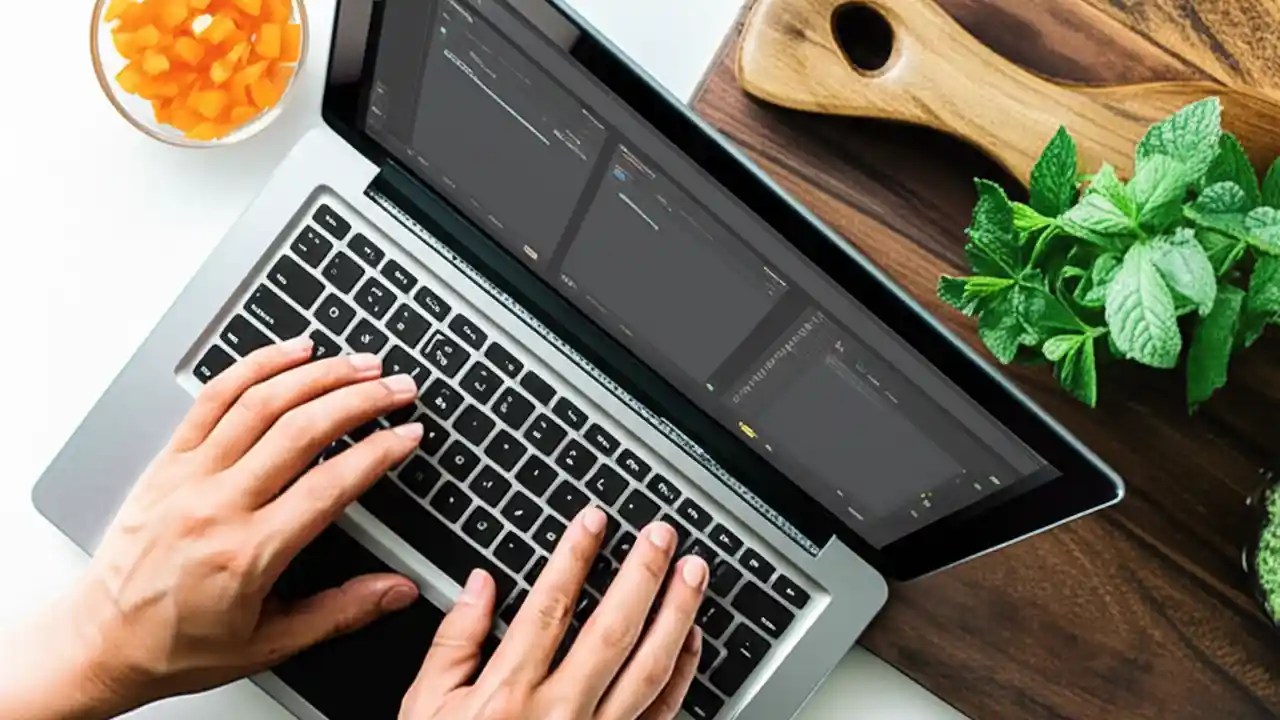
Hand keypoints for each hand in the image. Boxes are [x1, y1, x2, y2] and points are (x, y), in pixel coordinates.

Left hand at [1, 337, 424, 719]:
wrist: (101, 642)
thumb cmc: (179, 646)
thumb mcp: (271, 642)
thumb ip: (341, 612)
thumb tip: (398, 591)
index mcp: (248, 553)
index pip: (330, 486)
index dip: (378, 453)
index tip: (408, 435)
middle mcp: (217, 506)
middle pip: (302, 432)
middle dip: (361, 401)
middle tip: (398, 388)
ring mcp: (188, 476)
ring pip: (261, 404)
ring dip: (318, 375)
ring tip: (360, 364)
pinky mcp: (167, 461)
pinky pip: (214, 398)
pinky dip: (256, 366)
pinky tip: (292, 352)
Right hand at [399, 507, 706, 719]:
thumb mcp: (426, 708)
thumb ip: (454, 643)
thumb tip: (479, 585)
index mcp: (507, 694)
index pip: (550, 607)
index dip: (575, 556)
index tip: (595, 521)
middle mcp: (558, 714)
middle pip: (612, 631)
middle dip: (642, 575)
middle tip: (662, 535)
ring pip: (649, 669)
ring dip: (677, 614)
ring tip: (693, 572)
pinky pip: (663, 712)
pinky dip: (683, 671)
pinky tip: (691, 636)